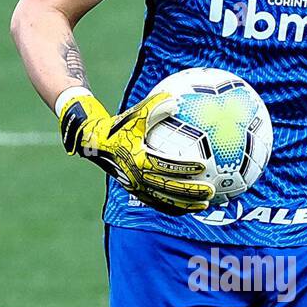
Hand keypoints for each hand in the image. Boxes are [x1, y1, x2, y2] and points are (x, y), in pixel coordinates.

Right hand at [58, 89, 213, 213]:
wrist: (96, 145)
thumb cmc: (119, 127)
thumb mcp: (135, 115)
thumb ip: (154, 106)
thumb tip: (174, 99)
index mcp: (138, 158)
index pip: (165, 165)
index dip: (184, 167)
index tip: (203, 166)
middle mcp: (137, 177)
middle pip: (168, 187)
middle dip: (190, 191)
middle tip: (210, 190)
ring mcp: (137, 188)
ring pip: (165, 200)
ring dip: (186, 203)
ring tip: (206, 203)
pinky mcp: (136, 193)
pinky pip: (158, 203)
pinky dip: (174, 207)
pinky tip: (190, 207)